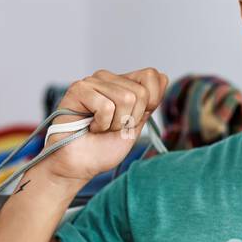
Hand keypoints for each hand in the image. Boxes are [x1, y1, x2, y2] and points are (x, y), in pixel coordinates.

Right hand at [37, 67, 168, 184]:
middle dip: (130, 119)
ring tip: (100, 128)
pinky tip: (90, 127)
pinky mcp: (78, 89)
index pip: (153, 76)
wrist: (80, 165)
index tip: (133, 120)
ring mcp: (92, 81)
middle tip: (112, 128)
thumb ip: (148, 103)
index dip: (151, 102)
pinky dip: (101, 124)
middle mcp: (108, 79)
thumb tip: (162, 77)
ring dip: (115, 123)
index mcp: (123, 84)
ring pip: (126, 98)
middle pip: (141, 93)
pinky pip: (106, 106)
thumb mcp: (135, 126)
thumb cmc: (103, 148)